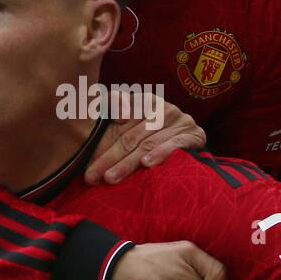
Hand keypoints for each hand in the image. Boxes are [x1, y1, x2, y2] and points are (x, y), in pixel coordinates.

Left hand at [84, 98, 204, 184]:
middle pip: (131, 136)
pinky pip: (175, 145)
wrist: (189, 139)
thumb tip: (115, 110)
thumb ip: (116, 110)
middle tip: (92, 176)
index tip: (87, 158)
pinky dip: (160, 153)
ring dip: (128, 163)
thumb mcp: (132, 123)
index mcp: (146, 101)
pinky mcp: (194, 135)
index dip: (103, 139)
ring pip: (148, 144)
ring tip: (111, 178)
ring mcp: (181, 121)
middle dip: (109, 158)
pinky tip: (147, 164)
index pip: (120, 119)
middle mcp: (164, 109)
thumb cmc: (152, 134)